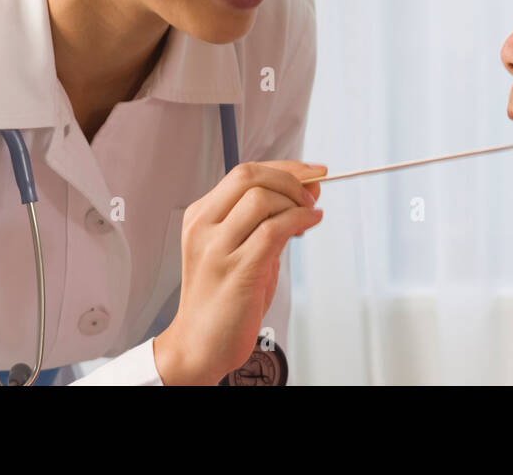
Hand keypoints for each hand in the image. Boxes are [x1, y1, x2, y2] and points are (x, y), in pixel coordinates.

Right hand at [153, 160, 325, 384]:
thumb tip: (308, 191)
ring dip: (295, 202)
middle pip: (249, 176)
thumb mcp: (241, 249)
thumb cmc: (223, 299)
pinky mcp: (236, 271)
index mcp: (201, 216)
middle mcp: (203, 227)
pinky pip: (272, 230)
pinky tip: (309, 223)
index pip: (244, 173)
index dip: (285, 168)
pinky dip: (298, 220)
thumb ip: (269, 219)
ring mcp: (216, 248)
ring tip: (309, 215)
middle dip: (290, 178)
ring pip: (261, 199)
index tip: (313, 171)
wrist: (199, 345)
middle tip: (312, 194)